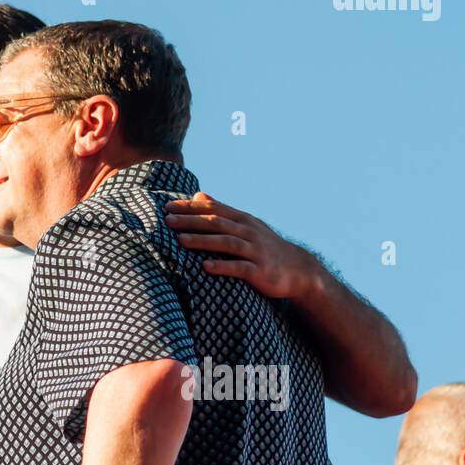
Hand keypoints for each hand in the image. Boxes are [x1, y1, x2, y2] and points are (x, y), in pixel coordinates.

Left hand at [164, 192, 320, 302]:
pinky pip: (240, 268)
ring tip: (180, 241)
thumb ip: (221, 210)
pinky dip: (222, 266)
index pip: (212, 208)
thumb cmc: (264, 245)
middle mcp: (248, 231)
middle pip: (216, 222)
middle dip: (191, 221)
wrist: (298, 269)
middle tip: (167, 220)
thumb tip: (198, 194)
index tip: (166, 207)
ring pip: (226, 242)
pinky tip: (205, 266)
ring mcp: (255, 250)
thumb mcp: (244, 224)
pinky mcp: (260, 271)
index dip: (189, 207)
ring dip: (203, 241)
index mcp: (241, 219)